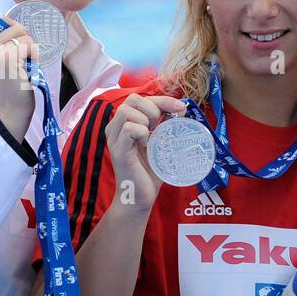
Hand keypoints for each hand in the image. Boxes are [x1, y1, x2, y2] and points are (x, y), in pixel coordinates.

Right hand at [0, 23, 36, 139]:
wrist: (9, 111)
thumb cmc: (9, 89)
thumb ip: (2, 47)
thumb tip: (17, 26)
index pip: (3, 24)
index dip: (18, 33)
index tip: (21, 49)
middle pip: (17, 28)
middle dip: (27, 42)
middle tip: (26, 61)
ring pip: (25, 37)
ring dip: (32, 51)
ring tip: (27, 67)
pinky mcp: (9, 58)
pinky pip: (30, 46)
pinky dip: (35, 57)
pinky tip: (30, 70)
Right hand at [104, 93, 186, 211]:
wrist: (142, 196)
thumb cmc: (151, 171)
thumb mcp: (161, 143)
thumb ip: (167, 125)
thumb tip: (181, 109)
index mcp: (125, 123)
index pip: (140, 98)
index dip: (162, 99)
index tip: (180, 107)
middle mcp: (116, 128)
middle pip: (131, 99)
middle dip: (153, 107)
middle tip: (161, 126)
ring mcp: (115, 138)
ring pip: (126, 110)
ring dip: (146, 119)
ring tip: (152, 135)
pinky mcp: (118, 150)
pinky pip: (129, 128)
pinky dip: (142, 132)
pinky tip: (146, 144)